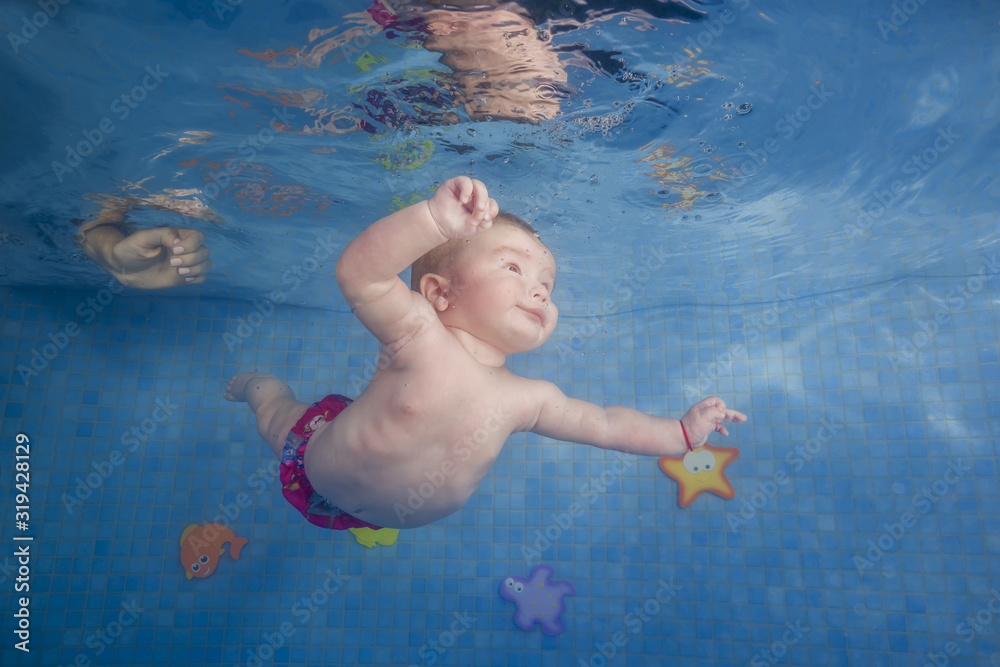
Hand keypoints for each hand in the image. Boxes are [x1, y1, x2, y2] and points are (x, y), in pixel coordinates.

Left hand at [83, 225, 211, 288]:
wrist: (123, 269)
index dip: (191, 244)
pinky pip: (201, 278)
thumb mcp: (142, 237)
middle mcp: (184, 249)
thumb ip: (162, 235)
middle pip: (204, 251)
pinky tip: (182, 278)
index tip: (173, 251)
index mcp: (176, 237)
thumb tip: (179, 242)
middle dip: (192, 258)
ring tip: (179, 272)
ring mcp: (185, 264)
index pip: (197, 236)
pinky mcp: (184, 277)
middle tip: (172, 263)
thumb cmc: (130, 249)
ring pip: (206, 264)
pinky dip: (197, 278)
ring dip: (196, 269)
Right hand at [427, 176, 498, 238]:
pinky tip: (463, 200)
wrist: (438, 224)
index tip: (485, 219)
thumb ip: (484, 225)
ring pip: (479, 185)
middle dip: (484, 206)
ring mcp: (466, 189)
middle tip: (478, 214)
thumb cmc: (455, 226)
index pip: (492, 205)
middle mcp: (475, 196)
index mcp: (481, 206)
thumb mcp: (472, 230)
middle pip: (486, 195)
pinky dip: (467, 190)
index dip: (492, 211)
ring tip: (470, 205)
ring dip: (479, 196)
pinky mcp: (456, 184)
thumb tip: (487, 216)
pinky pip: (466, 181)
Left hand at [680, 397, 746, 447]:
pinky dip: (723, 429)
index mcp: (704, 407)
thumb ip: (715, 411)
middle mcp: (706, 412)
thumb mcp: (703, 415)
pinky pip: (718, 427)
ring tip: (742, 420)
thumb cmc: (692, 426)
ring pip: (722, 418)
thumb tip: (722, 413)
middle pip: (722, 410)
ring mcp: (707, 420)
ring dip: (732, 419)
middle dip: (733, 413)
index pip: (716, 400)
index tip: (720, 412)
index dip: (721, 405)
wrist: (684, 438)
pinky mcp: (707, 428)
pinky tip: (726, 434)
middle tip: (743, 418)